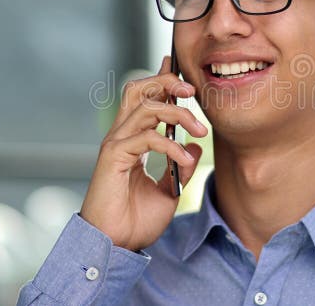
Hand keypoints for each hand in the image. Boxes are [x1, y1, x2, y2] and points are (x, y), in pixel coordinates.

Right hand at [80, 56, 207, 250]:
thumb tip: (195, 144)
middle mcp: (120, 136)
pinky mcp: (113, 157)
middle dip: (166, 81)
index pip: (144, 98)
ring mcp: (115, 144)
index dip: (161, 80)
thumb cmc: (136, 220)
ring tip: (201, 129)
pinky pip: (147, 138)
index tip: (180, 69)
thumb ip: (180, 166)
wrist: (116, 245)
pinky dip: (171, 146)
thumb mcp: (168, 191)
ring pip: (145, 107)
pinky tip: (185, 160)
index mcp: (131, 140)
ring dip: (178, 113)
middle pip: (138, 89)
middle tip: (192, 90)